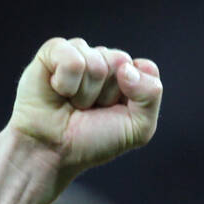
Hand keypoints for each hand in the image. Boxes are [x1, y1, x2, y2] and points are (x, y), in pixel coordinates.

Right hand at [9, 37, 160, 178]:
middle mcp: (104, 61)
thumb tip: (128, 67)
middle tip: (90, 109)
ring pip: (97, 62)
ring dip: (85, 94)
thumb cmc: (92, 141)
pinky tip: (57, 91)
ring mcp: (79, 54)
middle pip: (121, 61)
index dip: (133, 94)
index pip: (146, 69)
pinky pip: (72, 59)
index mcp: (127, 77)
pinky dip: (66, 83)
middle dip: (107, 94)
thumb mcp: (137, 129)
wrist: (52, 151)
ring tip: (72, 104)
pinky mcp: (53, 52)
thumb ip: (151, 95)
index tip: (115, 112)